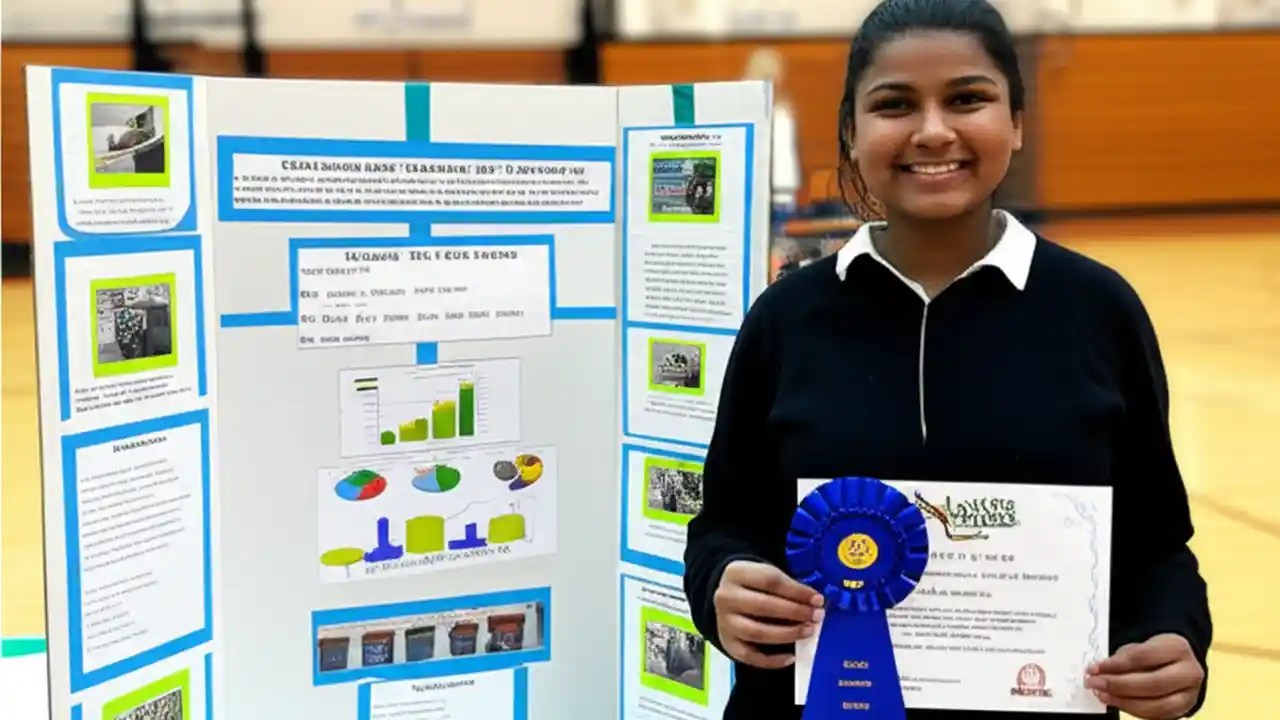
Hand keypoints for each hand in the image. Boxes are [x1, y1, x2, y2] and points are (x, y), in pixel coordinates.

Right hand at [714, 559, 824, 668]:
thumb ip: (787, 586)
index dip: (797, 591)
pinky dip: (773, 660)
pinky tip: (791, 657)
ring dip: (788, 634)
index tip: (818, 599)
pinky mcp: (728, 643)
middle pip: (763, 606)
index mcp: (736, 572)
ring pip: (758, 632)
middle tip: (816, 616)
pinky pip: (751, 656)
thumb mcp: (765, 575)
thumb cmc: (754, 585)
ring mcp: (724, 622)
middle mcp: (726, 597)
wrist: (727, 598)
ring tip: (807, 632)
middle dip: (795, 612)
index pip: (770, 580)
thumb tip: (815, 603)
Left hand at [1085, 634, 1204, 718]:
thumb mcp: (1139, 647)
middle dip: (1118, 685)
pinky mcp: (1183, 711)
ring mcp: (1189, 695)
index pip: (1143, 656)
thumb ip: (1123, 658)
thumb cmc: (1153, 653)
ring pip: (1157, 705)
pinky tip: (1116, 702)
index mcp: (1177, 647)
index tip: (1093, 668)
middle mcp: (1190, 672)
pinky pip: (1157, 716)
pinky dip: (1133, 711)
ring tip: (1102, 695)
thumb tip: (1099, 671)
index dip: (1116, 664)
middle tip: (1094, 683)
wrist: (1178, 663)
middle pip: (1152, 683)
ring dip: (1124, 702)